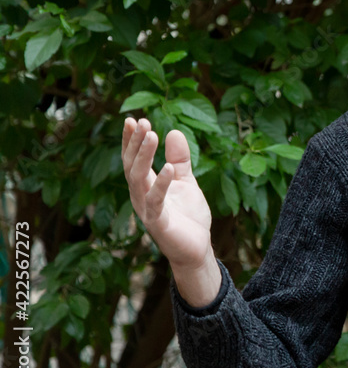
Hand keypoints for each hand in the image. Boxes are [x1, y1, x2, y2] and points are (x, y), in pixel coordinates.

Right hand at [122, 117, 219, 305]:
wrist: (197, 247)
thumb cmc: (187, 216)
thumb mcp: (185, 181)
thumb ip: (179, 160)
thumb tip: (173, 131)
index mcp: (145, 186)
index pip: (133, 159)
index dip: (131, 140)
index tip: (132, 119)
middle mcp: (140, 196)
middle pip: (131, 166)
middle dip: (135, 143)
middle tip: (140, 121)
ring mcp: (147, 210)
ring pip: (137, 180)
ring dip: (143, 156)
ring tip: (152, 135)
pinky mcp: (159, 223)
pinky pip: (156, 201)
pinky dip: (161, 183)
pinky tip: (168, 167)